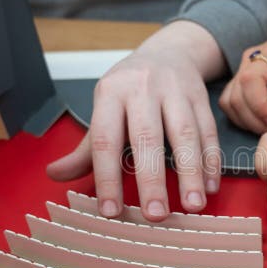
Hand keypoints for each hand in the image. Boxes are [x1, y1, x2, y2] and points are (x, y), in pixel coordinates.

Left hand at [47, 21, 226, 220]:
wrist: (169, 52)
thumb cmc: (130, 89)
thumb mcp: (104, 108)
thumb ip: (86, 147)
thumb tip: (55, 174)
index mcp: (112, 92)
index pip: (105, 140)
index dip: (107, 177)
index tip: (110, 211)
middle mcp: (143, 88)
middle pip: (147, 137)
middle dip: (152, 179)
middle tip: (155, 215)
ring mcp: (176, 90)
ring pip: (185, 134)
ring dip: (191, 173)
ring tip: (193, 206)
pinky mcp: (201, 96)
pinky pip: (208, 131)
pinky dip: (211, 160)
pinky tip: (211, 187)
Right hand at [219, 30, 266, 133]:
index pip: (250, 81)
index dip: (259, 106)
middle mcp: (249, 60)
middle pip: (236, 96)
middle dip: (254, 120)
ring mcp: (240, 69)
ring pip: (229, 101)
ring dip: (246, 121)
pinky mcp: (238, 79)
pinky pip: (229, 102)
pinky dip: (241, 116)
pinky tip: (260, 121)